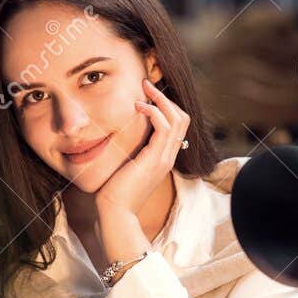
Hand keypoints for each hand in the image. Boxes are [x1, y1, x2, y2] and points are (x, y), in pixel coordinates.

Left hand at [94, 77, 189, 221]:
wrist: (115, 213)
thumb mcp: (126, 165)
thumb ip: (130, 150)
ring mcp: (164, 158)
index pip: (178, 125)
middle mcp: (168, 157)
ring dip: (161, 98)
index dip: (166, 106)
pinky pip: (164, 127)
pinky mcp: (155, 159)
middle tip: (147, 85)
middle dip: (166, 97)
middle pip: (183, 118)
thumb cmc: (115, 192)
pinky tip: (138, 106)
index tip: (146, 94)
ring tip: (144, 88)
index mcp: (163, 158)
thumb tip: (121, 133)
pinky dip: (154, 111)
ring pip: (177, 118)